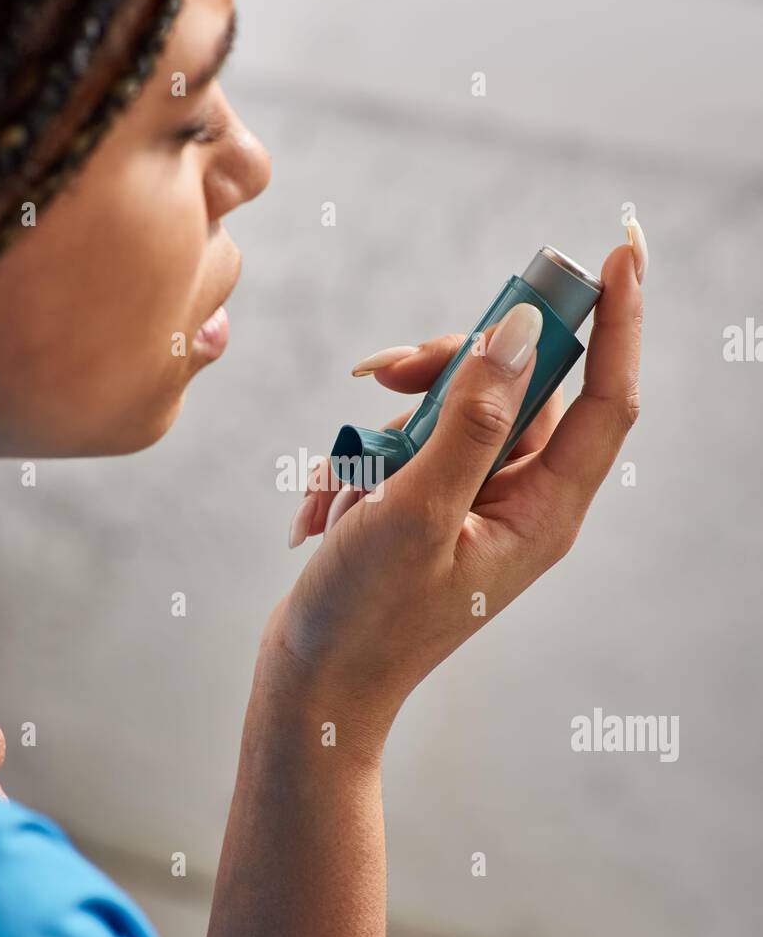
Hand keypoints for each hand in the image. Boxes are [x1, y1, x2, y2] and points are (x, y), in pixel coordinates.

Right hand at [273, 242, 641, 737]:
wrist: (312, 687)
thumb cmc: (363, 619)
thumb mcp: (414, 512)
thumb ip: (469, 420)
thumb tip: (518, 334)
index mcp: (543, 512)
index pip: (605, 399)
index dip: (619, 322)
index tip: (623, 248)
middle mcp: (520, 502)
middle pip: (516, 388)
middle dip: (448, 371)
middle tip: (389, 371)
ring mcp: (473, 504)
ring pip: (452, 411)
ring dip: (387, 430)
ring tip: (342, 491)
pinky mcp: (430, 506)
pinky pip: (409, 445)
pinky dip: (364, 461)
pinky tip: (326, 512)